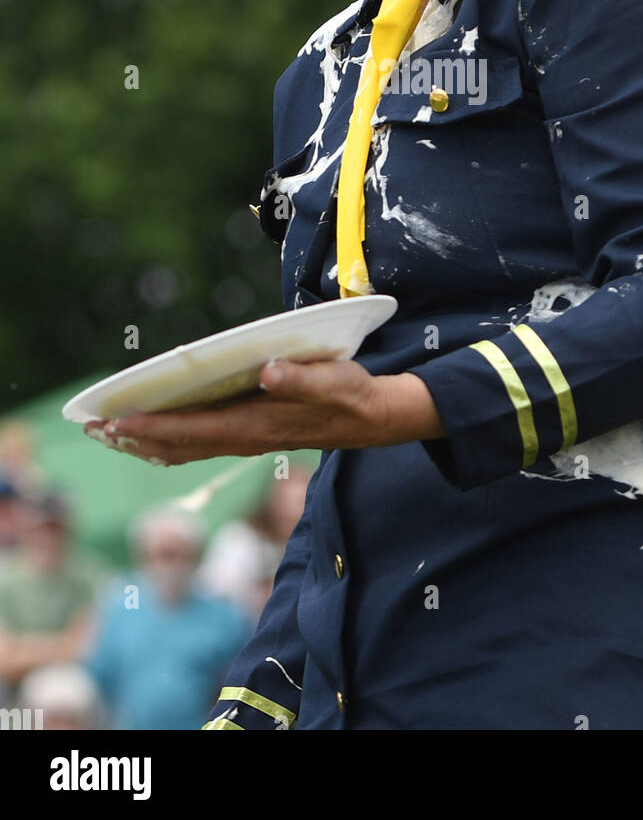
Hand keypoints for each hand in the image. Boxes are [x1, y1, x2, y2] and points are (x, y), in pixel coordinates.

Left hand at [83, 359, 444, 465]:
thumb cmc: (352, 394)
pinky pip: (198, 444)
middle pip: (178, 446)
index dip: (151, 427)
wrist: (373, 419)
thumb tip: (270, 371)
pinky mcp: (250, 434)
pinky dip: (167, 441)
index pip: (192, 429)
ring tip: (108, 433)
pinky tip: (150, 435)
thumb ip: (303, 379)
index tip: (115, 422)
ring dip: (144, 442)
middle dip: (133, 439)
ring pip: (184, 449)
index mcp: (257, 424)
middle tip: (91, 428)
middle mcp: (245, 438)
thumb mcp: (335, 380)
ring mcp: (246, 439)